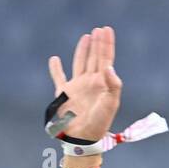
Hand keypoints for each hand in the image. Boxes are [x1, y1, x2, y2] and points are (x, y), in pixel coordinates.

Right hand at [46, 26, 122, 142]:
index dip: (107, 44)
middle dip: (98, 44)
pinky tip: (55, 59)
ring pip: (80, 63)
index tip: (106, 29)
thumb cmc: (98, 123)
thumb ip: (113, 86)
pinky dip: (55, 68)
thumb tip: (109, 67)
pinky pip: (58, 77)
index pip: (106, 59)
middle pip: (95, 58)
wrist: (82, 138)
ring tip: (87, 36)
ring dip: (83, 50)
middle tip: (100, 29)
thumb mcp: (110, 105)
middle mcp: (91, 83)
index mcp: (103, 84)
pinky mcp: (64, 93)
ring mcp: (77, 87)